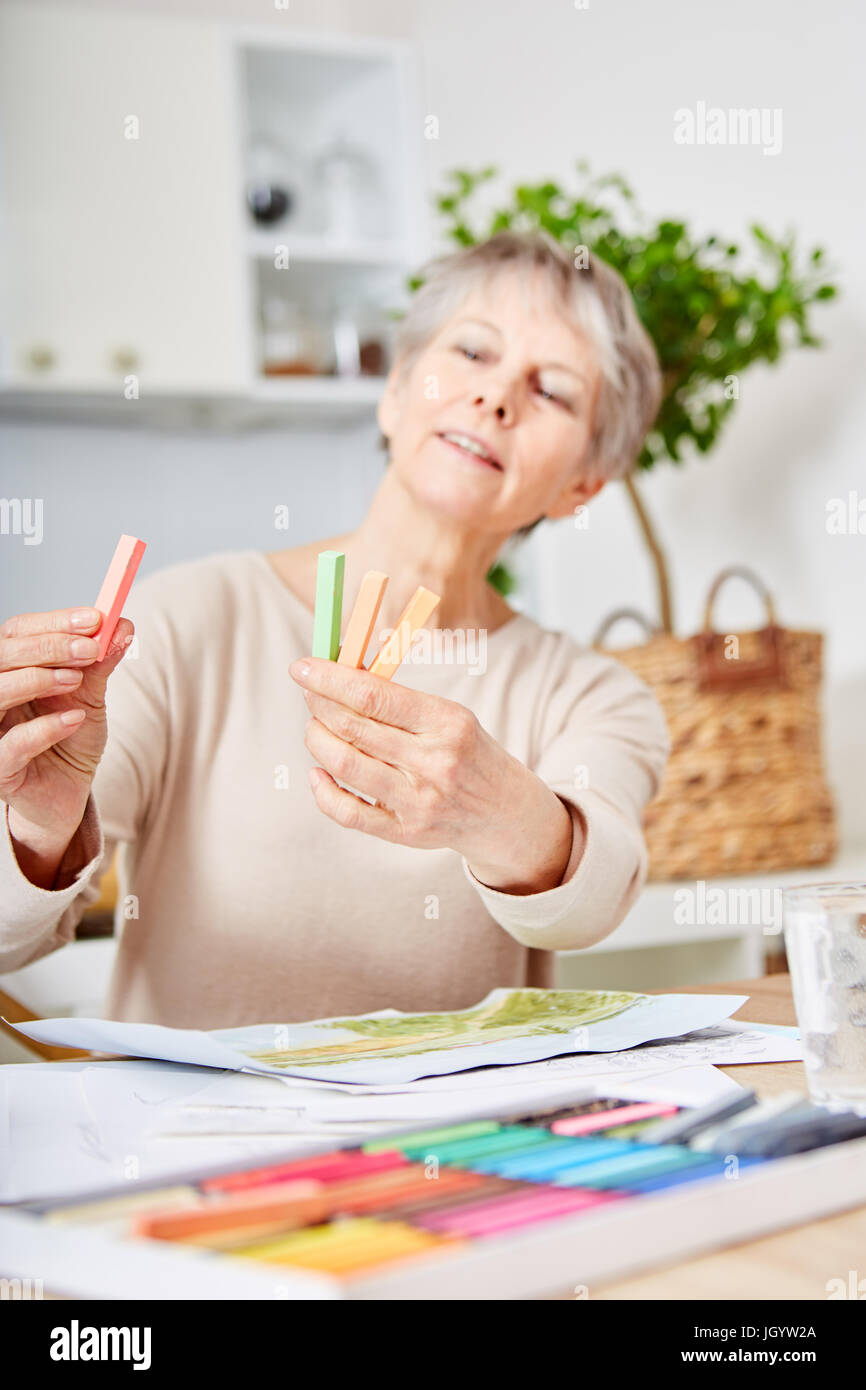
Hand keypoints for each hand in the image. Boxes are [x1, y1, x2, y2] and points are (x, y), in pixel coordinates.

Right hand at [0, 607, 133, 879]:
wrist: (67, 791)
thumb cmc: (70, 737)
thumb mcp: (90, 695)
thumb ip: (100, 662)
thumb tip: (123, 625)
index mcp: (10, 669)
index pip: (17, 632)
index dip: (53, 621)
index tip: (95, 618)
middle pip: (1, 655)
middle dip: (47, 646)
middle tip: (90, 647)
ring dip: (37, 679)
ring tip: (76, 679)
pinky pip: (9, 746)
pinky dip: (43, 730)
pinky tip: (74, 720)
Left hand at [289, 657, 578, 894]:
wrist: (503, 812)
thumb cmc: (467, 752)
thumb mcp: (448, 716)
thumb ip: (398, 702)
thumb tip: (338, 677)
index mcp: (447, 723)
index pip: (375, 695)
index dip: (330, 679)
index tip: (302, 667)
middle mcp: (434, 763)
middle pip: (354, 728)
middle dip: (319, 704)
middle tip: (309, 692)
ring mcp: (419, 801)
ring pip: (344, 765)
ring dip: (316, 739)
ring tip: (315, 727)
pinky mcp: (405, 831)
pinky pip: (348, 812)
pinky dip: (322, 790)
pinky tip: (317, 772)